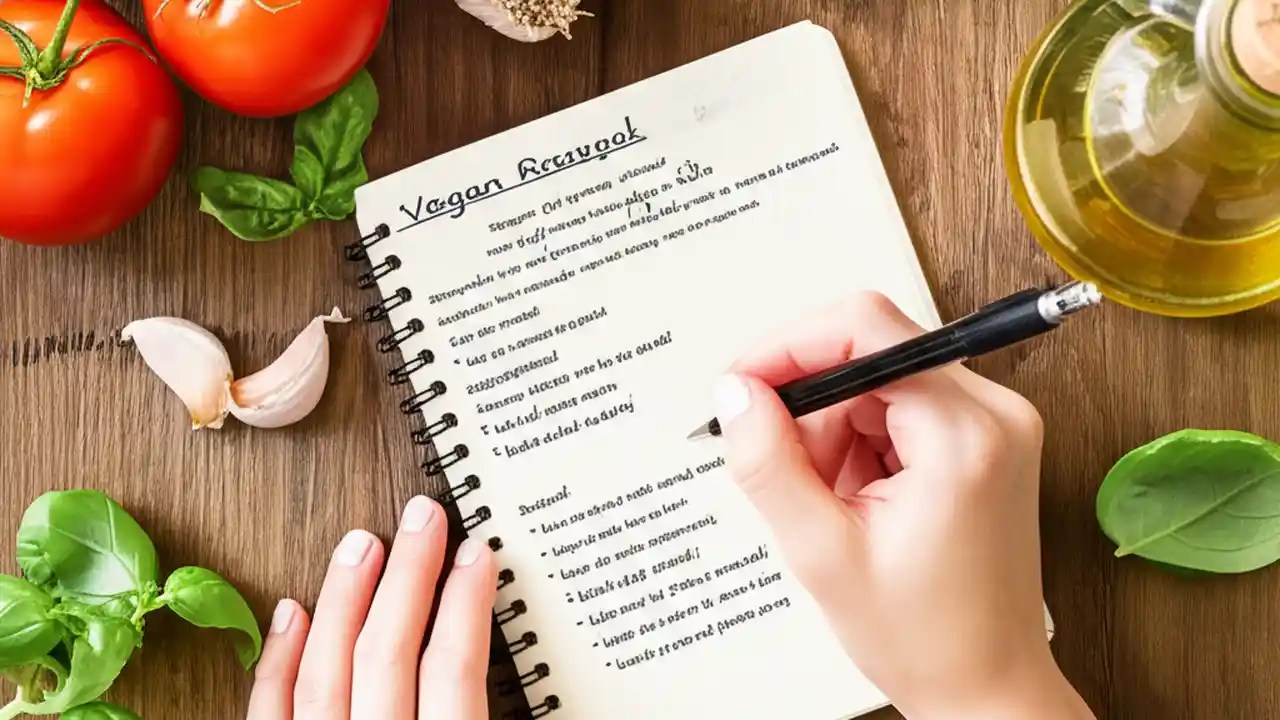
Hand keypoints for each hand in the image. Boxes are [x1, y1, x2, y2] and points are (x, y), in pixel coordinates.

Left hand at [245, 496, 496, 719]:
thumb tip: (527, 672)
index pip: (452, 669)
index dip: (465, 604)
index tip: (474, 556)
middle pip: (387, 654)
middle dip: (408, 577)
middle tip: (422, 521)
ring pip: (325, 672)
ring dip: (344, 600)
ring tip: (360, 545)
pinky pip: (271, 712)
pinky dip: (279, 660)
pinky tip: (293, 613)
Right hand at [714, 293, 1093, 719]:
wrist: (984, 687)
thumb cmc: (926, 637)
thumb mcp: (822, 552)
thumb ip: (768, 463)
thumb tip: (736, 393)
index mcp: (965, 434)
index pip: (866, 329)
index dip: (790, 347)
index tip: (745, 385)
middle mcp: (994, 412)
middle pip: (868, 355)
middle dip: (813, 411)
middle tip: (798, 480)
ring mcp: (994, 423)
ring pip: (876, 382)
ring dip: (834, 434)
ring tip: (836, 506)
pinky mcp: (982, 437)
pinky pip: (898, 407)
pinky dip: (860, 444)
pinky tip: (860, 500)